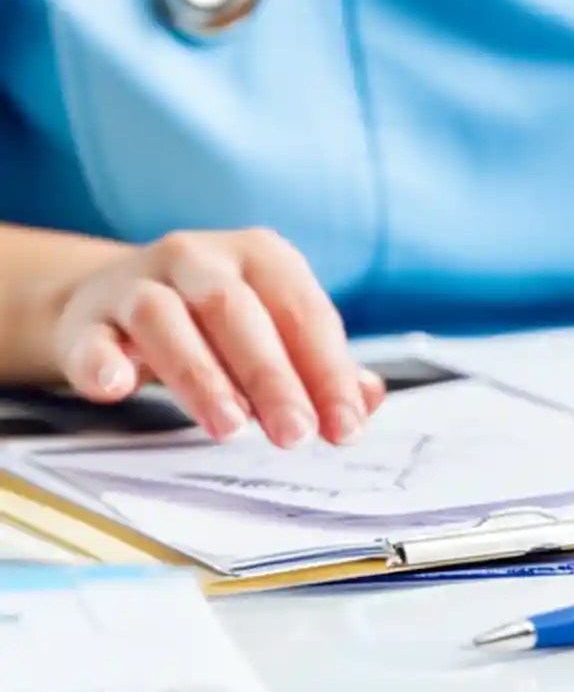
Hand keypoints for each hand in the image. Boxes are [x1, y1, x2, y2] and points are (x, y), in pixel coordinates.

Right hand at [52, 228, 386, 447]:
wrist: (114, 301)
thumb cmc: (218, 323)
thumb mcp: (277, 333)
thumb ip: (323, 368)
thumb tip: (367, 402)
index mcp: (262, 257)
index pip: (304, 312)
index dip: (329, 372)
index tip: (346, 427)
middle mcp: (200, 258)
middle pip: (237, 311)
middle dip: (272, 376)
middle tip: (295, 435)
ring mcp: (138, 282)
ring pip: (166, 320)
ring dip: (201, 376)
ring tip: (230, 428)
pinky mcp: (88, 318)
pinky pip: (92, 338)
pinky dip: (102, 361)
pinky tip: (117, 388)